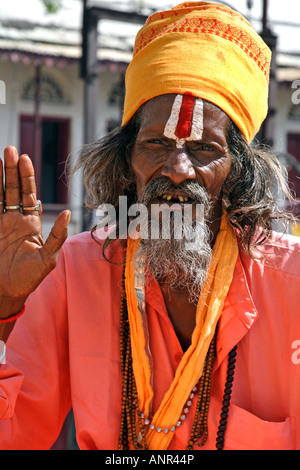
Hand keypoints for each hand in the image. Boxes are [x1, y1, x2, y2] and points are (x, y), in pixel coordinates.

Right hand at [0, 146, 70, 318]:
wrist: (6, 292)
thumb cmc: (29, 278)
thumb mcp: (48, 258)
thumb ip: (57, 235)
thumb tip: (67, 213)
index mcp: (31, 223)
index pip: (28, 194)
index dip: (26, 176)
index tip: (25, 158)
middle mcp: (15, 219)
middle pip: (13, 188)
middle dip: (11, 169)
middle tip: (10, 150)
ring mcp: (1, 223)